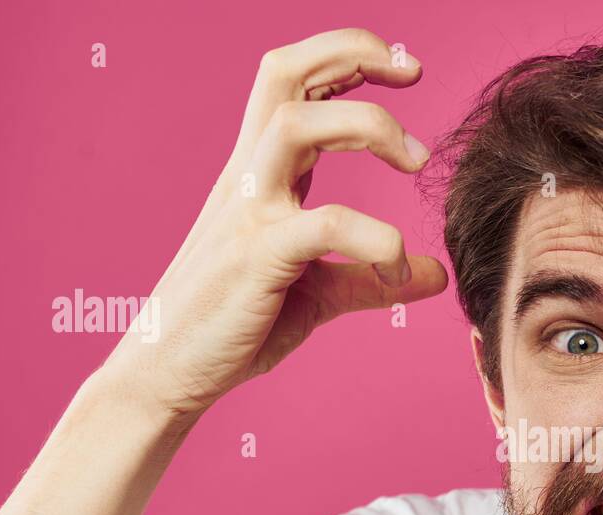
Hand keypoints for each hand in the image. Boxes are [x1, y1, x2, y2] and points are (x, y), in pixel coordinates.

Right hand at [105, 28, 447, 416]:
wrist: (169, 373)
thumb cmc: (233, 326)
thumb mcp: (315, 293)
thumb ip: (369, 276)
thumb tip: (432, 274)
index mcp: (259, 174)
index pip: (294, 82)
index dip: (348, 56)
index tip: (406, 70)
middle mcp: (248, 179)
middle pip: (285, 74)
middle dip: (353, 52)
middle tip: (415, 74)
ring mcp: (248, 214)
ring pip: (295, 125)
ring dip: (367, 126)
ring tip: (416, 162)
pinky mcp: (256, 259)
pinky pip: (324, 226)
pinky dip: (377, 240)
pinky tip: (398, 271)